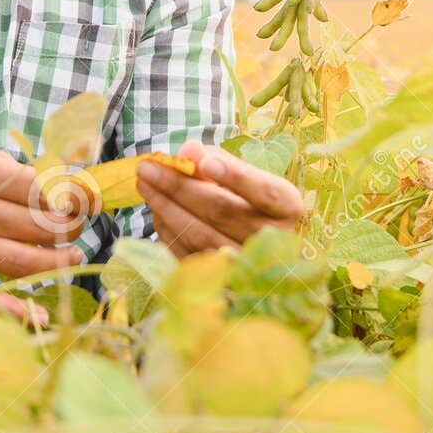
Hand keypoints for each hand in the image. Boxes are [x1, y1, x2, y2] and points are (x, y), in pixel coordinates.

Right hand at [0, 140, 84, 322]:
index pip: (39, 189)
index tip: (87, 202)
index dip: (71, 198)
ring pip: (21, 261)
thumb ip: (14, 170)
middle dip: (68, 228)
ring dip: (56, 262)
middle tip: (76, 227)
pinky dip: (12, 310)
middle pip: (37, 225)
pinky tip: (38, 316)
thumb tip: (64, 188)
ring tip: (71, 256)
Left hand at [136, 140, 305, 255]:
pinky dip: (167, 229)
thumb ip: (218, 161)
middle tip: (148, 167)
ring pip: (199, 234)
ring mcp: (246, 264)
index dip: (234, 176)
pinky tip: (157, 209)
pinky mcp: (221, 280)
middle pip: (221, 211)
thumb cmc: (252, 203)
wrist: (259, 250)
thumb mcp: (246, 177)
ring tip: (144, 183)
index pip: (263, 191)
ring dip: (165, 207)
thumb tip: (187, 151)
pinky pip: (187, 253)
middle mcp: (273, 240)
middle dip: (179, 186)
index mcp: (288, 208)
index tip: (205, 161)